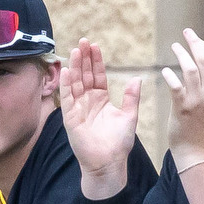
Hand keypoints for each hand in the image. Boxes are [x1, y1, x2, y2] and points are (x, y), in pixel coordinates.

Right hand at [60, 38, 142, 198]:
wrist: (108, 163)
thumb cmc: (119, 143)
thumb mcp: (129, 117)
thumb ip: (132, 98)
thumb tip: (137, 78)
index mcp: (102, 99)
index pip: (97, 75)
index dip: (96, 60)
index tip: (95, 45)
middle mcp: (88, 101)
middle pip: (84, 74)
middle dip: (83, 58)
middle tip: (83, 41)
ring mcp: (78, 108)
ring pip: (75, 83)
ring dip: (74, 67)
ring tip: (75, 50)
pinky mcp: (71, 118)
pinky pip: (68, 98)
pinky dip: (66, 84)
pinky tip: (67, 71)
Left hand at [161, 28, 203, 163]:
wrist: (197, 147)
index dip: (202, 45)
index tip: (192, 36)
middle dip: (194, 43)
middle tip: (185, 33)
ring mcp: (197, 100)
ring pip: (190, 70)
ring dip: (181, 55)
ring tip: (175, 47)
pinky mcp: (182, 108)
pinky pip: (176, 86)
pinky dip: (170, 76)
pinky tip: (165, 70)